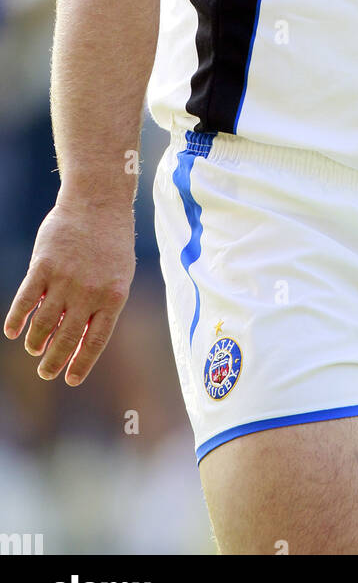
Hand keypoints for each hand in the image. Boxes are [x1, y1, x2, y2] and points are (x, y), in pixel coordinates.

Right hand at [3, 195, 135, 384]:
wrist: (98, 202)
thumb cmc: (111, 242)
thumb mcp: (119, 274)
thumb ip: (103, 307)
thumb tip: (82, 343)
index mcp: (114, 297)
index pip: (94, 342)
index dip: (80, 364)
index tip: (69, 380)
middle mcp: (89, 292)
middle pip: (67, 338)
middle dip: (53, 360)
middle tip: (45, 372)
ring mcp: (65, 279)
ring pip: (43, 323)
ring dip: (36, 342)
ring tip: (35, 349)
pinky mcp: (43, 266)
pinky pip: (25, 301)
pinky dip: (17, 320)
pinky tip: (13, 332)